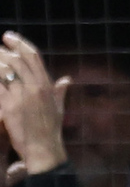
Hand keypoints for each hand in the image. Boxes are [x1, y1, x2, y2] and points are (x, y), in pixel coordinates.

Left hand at [0, 31, 69, 186]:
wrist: (43, 149)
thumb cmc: (51, 130)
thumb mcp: (58, 108)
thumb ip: (60, 91)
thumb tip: (66, 79)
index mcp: (47, 85)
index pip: (33, 56)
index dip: (19, 43)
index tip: (8, 36)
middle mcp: (35, 87)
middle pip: (15, 60)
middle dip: (1, 51)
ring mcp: (21, 96)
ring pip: (3, 70)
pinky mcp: (8, 106)